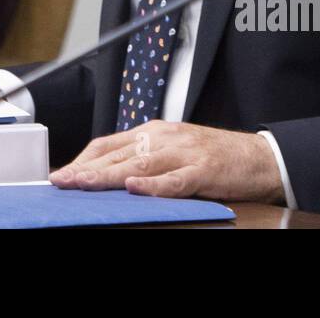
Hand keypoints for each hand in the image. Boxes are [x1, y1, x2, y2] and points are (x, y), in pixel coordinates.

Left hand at [49, 120, 284, 203]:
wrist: (258, 157)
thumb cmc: (212, 156)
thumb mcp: (171, 149)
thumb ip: (141, 157)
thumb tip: (104, 173)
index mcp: (152, 132)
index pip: (108, 143)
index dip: (82, 159)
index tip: (62, 173)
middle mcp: (164, 138)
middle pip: (118, 154)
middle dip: (86, 169)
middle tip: (61, 181)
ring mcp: (183, 153)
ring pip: (139, 165)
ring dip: (108, 176)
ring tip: (84, 184)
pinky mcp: (203, 170)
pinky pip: (175, 180)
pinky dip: (153, 186)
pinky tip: (135, 189)